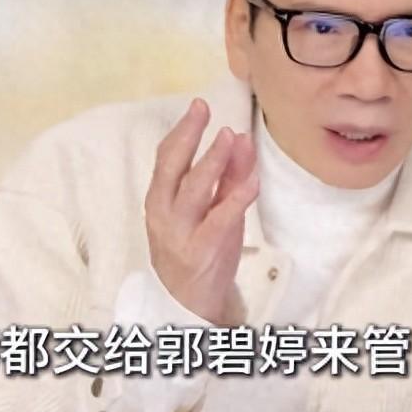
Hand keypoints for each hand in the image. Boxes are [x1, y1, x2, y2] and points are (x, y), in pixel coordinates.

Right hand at [143, 98, 258, 324]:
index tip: (199, 105)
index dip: (182, 129)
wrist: (186, 306)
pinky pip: (219, 220)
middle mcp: (164, 212)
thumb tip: (240, 137)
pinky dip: (236, 198)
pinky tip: (251, 180)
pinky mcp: (200, 251)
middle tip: (203, 109)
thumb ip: (226, 176)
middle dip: (188, 135)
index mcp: (160, 199)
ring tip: (229, 136)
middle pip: (172, 166)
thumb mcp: (209, 210)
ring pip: (192, 190)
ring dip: (211, 161)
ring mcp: (180, 232)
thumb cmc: (196, 251)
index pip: (166, 157)